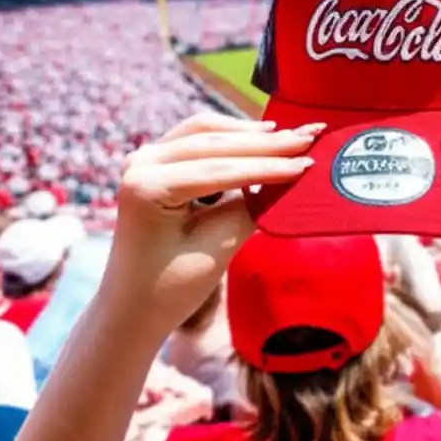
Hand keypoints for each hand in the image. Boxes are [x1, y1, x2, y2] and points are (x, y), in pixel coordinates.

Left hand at [104, 113, 320, 337]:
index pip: (219, 170)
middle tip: (308, 136)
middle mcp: (140, 163)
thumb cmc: (170, 289)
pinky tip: (259, 139)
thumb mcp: (217, 249)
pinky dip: (229, 138)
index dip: (267, 165)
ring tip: (288, 136)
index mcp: (147, 187)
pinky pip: (195, 139)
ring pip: (204, 132)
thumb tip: (285, 177)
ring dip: (247, 134)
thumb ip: (250, 208)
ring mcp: (143, 159)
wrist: (132, 307)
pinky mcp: (153, 162)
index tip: (308, 161)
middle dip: (264, 143)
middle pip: (212, 142)